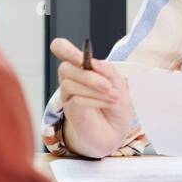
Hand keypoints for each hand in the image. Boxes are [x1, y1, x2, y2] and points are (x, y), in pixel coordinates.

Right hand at [49, 37, 134, 157]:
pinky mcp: (70, 111)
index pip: (61, 50)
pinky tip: (108, 103)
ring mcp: (69, 95)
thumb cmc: (116, 106)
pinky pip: (75, 100)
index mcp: (82, 66)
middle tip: (108, 85)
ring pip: (69, 84)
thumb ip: (107, 71)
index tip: (80, 56)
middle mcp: (72, 79)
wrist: (116, 132)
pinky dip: (94, 100)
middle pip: (65, 68)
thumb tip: (93, 62)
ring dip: (94, 89)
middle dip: (87, 75)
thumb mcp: (119, 84)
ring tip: (114, 97)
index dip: (64, 49)